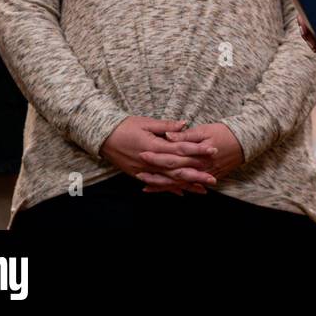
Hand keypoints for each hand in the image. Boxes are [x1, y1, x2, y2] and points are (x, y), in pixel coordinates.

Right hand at [100, 116, 215, 195]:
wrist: (102, 137)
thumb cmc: (124, 126)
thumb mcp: (145, 122)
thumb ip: (166, 126)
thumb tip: (184, 124)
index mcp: (153, 146)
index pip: (179, 150)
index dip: (197, 151)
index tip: (212, 151)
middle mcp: (149, 161)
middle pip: (177, 170)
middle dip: (196, 174)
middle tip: (213, 178)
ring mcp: (143, 171)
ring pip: (168, 181)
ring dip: (186, 185)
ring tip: (202, 189)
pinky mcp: (138, 175)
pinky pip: (157, 184)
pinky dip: (169, 189)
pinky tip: (181, 193)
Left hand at [138, 123, 243, 193]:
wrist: (246, 141)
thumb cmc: (225, 132)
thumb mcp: (205, 130)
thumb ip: (185, 136)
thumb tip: (168, 136)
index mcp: (195, 155)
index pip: (171, 157)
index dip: (156, 157)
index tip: (142, 155)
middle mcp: (198, 168)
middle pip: (173, 174)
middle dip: (155, 176)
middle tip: (139, 176)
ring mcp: (204, 175)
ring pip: (180, 184)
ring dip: (164, 186)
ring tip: (148, 187)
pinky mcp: (210, 177)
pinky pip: (191, 186)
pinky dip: (180, 189)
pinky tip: (170, 191)